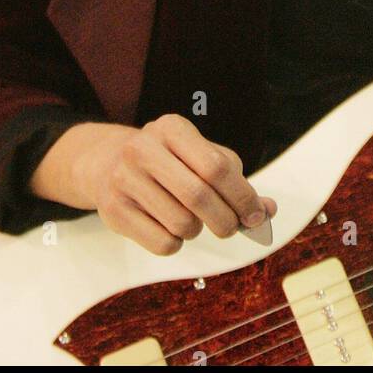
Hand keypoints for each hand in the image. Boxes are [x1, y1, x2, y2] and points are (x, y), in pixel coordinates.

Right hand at [75, 117, 277, 256]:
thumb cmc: (168, 161)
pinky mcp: (113, 211)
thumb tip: (267, 210)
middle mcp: (144, 149)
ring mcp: (124, 180)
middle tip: (232, 227)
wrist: (106, 162)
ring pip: (182, 224)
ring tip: (190, 217)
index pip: (217, 166)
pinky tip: (169, 226)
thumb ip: (234, 179)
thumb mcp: (199, 155)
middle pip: (199, 196)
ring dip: (197, 230)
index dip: (242, 195)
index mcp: (172, 128)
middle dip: (225, 220)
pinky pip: (163, 243)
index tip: (256, 215)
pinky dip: (176, 243)